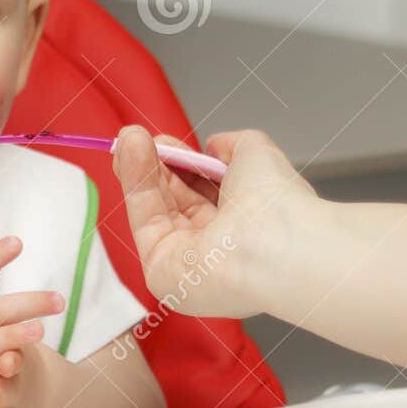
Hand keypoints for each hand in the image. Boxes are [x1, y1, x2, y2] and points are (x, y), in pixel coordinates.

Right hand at [112, 125, 316, 318]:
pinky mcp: (161, 271)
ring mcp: (185, 260)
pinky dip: (135, 186)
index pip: (199, 190)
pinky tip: (131, 155)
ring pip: (154, 208)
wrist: (275, 243)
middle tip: (136, 136)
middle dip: (154, 164)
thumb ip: (229, 144)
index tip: (162, 140)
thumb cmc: (276, 203)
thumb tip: (212, 146)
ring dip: (139, 170)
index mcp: (239, 221)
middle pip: (172, 199)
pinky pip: (144, 222)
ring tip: (130, 138)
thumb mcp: (256, 152)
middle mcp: (213, 244)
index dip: (179, 163)